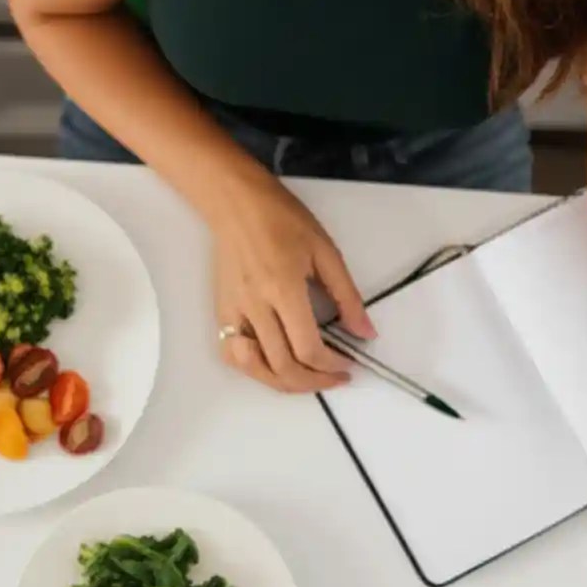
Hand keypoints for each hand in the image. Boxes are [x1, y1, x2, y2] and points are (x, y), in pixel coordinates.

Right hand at [212, 176, 375, 392]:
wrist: (236, 204)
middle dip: (314, 382)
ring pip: (255, 368)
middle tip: (335, 378)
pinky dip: (253, 369)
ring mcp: (233, 311)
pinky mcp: (221, 312)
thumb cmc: (283, 219)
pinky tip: (274, 364)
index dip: (331, 366)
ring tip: (308, 379)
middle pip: (282, 367)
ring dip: (285, 383)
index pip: (307, 348)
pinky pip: (232, 355)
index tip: (348, 364)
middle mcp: (255, 306)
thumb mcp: (326, 252)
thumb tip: (366, 333)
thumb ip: (347, 297)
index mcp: (283, 289)